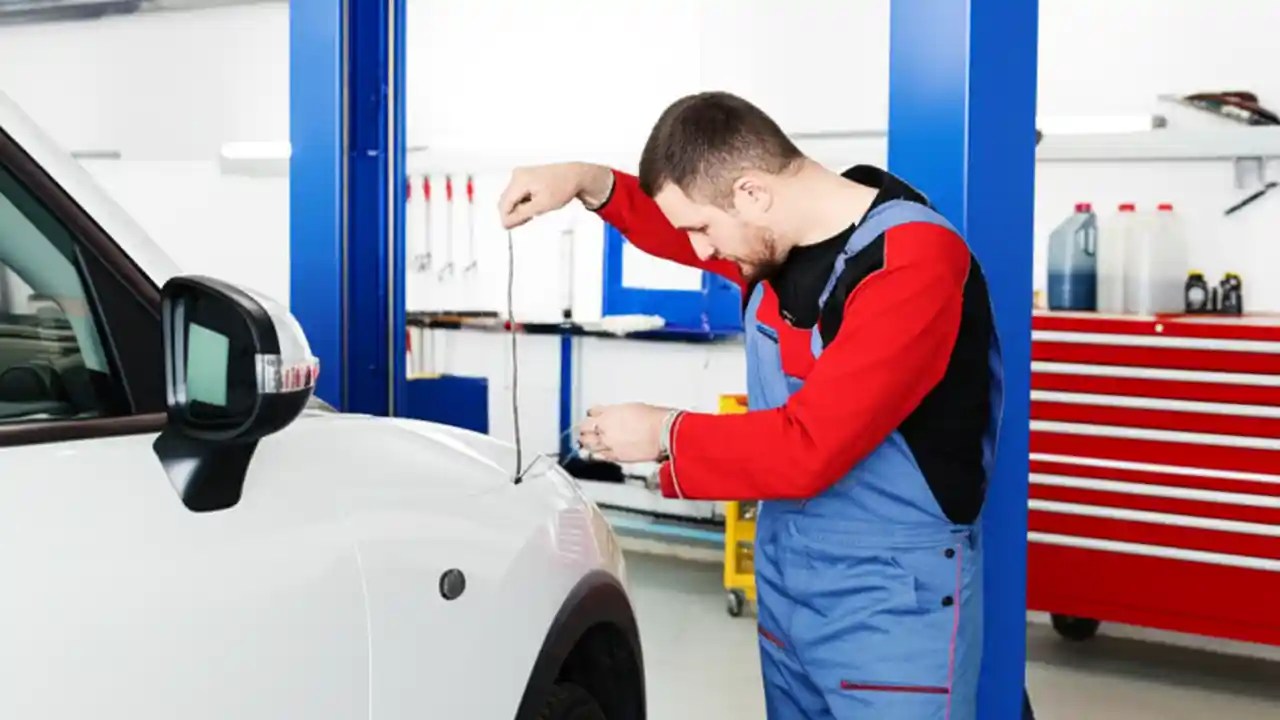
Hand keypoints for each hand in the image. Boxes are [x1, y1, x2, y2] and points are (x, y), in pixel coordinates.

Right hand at [498, 162, 612, 229]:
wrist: (575, 176)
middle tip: (527, 219)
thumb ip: (521, 215)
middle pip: (505, 201)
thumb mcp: (541, 206)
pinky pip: (517, 194)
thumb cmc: (563, 186)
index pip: (504, 205)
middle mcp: (517, 175)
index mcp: (520, 180)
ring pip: (511, 198)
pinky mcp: (525, 177)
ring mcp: (520, 174)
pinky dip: (523, 202)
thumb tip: (506, 222)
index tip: (511, 227)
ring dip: (519, 208)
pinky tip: (534, 204)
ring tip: (535, 210)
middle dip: (513, 213)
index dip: (507, 219)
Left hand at [578, 403, 671, 463]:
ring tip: (585, 442)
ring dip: (586, 442)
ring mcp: (609, 444)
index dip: (591, 414)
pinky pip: (600, 456)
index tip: (592, 415)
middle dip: (584, 429)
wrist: (663, 433)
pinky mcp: (616, 457)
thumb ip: (618, 412)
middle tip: (584, 429)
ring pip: (588, 444)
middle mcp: (605, 429)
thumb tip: (615, 414)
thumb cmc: (653, 419)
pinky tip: (596, 453)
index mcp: (609, 414)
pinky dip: (596, 453)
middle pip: (584, 429)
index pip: (591, 413)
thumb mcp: (632, 407)